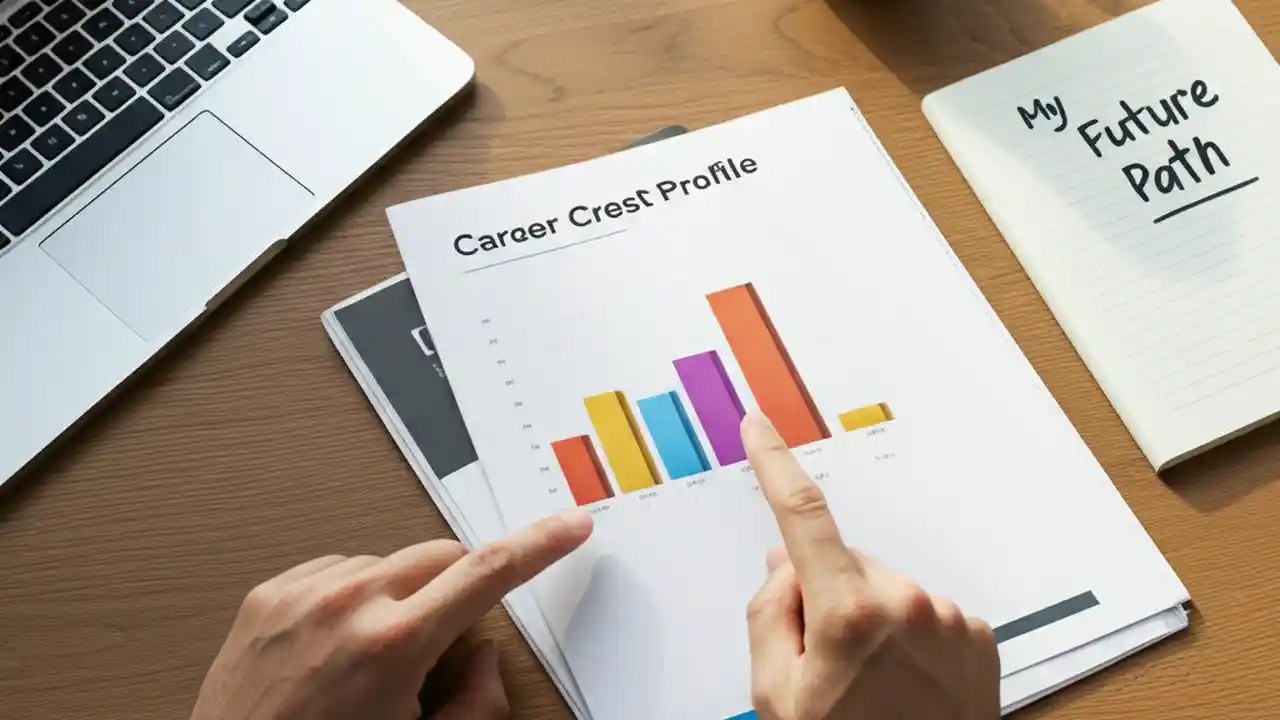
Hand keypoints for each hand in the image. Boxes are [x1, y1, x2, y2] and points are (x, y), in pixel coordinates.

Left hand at [190, 509, 592, 719]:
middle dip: (460, 585)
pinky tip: (339, 644)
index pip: (488, 574)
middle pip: (442, 556)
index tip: (569, 525)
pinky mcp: (268, 593)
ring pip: (388, 563)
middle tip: (442, 643)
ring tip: (373, 657)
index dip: (539, 545)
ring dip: (400, 595)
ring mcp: (303, 593)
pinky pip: (337, 570)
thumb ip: (476, 704)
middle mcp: (348, 605)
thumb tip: (482, 653)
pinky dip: (353, 596)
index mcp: (394, 644)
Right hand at [742, 412, 999, 719]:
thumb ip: (769, 614)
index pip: (803, 516)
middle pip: (843, 564)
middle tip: (821, 662)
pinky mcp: (978, 634)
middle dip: (824, 594)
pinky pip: (924, 611)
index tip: (759, 428)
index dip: (775, 464)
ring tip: (869, 684)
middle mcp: (909, 603)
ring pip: (885, 588)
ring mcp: (950, 618)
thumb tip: (782, 566)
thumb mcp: (776, 696)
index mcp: (850, 614)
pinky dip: (907, 634)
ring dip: (869, 617)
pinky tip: (902, 682)